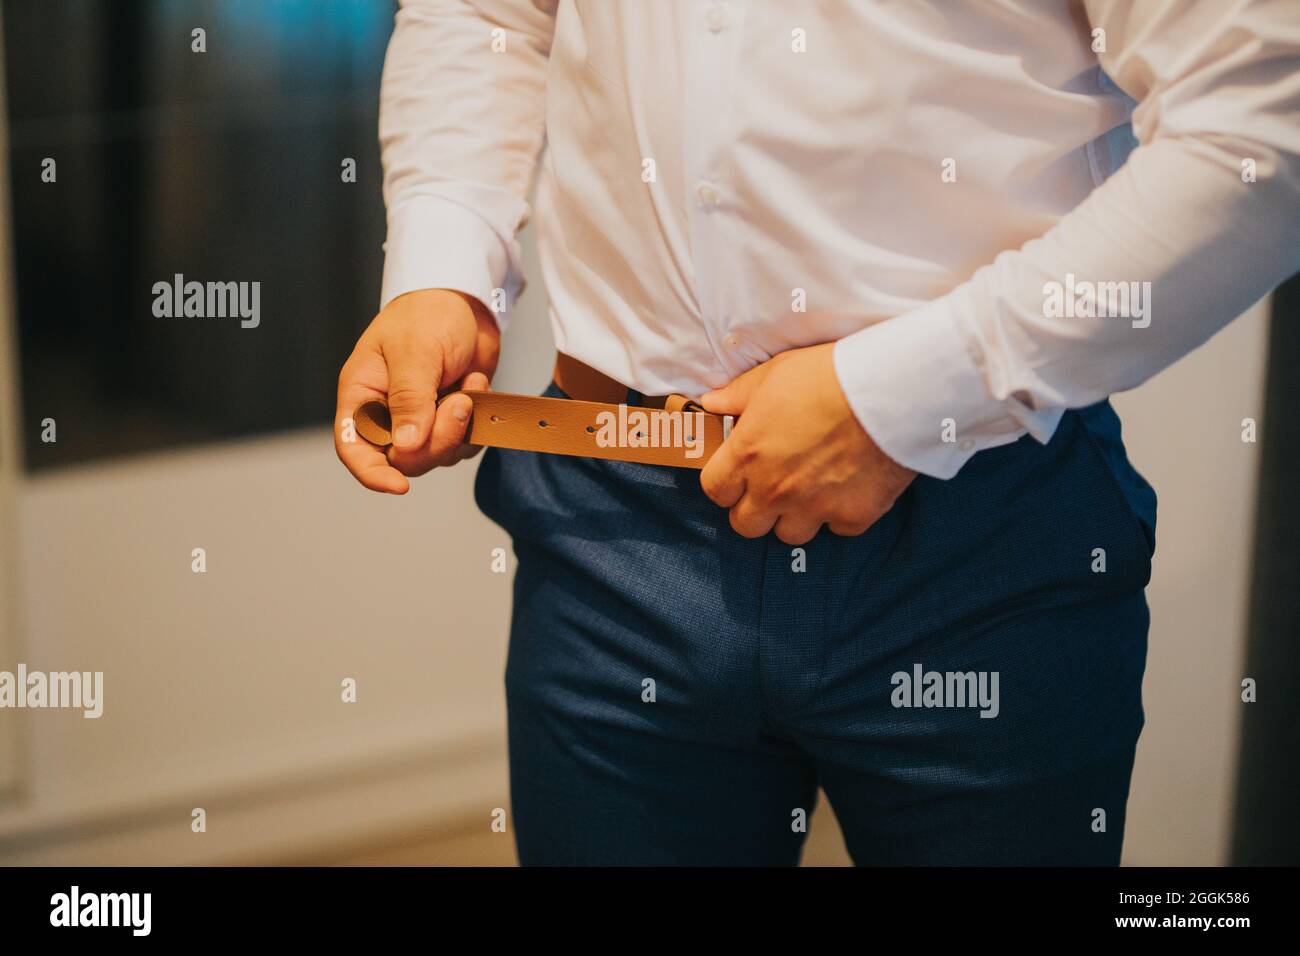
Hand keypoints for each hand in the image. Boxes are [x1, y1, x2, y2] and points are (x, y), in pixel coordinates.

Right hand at [335, 288, 499, 493]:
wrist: (466, 301)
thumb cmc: (427, 314)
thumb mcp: (415, 350)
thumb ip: (410, 399)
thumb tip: (405, 445)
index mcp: (362, 395)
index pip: (353, 449)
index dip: (372, 474)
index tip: (399, 485)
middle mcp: (387, 414)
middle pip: (404, 459)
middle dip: (437, 440)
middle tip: (458, 404)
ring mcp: (420, 419)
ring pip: (437, 456)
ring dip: (460, 429)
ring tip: (468, 387)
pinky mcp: (449, 420)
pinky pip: (462, 445)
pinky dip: (475, 424)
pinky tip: (477, 386)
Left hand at [699, 343, 916, 544]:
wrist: (890, 391)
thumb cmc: (828, 377)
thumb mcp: (774, 373)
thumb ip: (737, 394)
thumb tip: (712, 403)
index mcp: (748, 455)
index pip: (715, 491)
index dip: (724, 484)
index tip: (737, 475)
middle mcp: (775, 489)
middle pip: (746, 525)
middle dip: (754, 509)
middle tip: (771, 487)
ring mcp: (814, 507)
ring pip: (789, 534)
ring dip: (795, 516)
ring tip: (810, 489)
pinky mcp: (853, 515)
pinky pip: (837, 529)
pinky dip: (840, 514)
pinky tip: (848, 487)